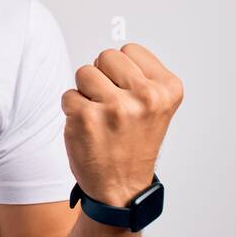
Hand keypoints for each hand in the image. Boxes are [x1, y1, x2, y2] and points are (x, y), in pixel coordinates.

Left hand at [62, 43, 182, 206]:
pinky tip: (88, 128)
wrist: (121, 187)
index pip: (130, 49)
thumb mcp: (155, 105)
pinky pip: (68, 94)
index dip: (122, 71)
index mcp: (167, 89)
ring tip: (100, 116)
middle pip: (106, 56)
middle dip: (103, 77)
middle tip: (111, 106)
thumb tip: (115, 51)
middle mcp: (145, 97)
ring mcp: (115, 107)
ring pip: (85, 72)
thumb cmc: (134, 144)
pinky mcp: (86, 117)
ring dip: (86, 92)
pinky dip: (72, 110)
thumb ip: (140, 75)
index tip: (128, 94)